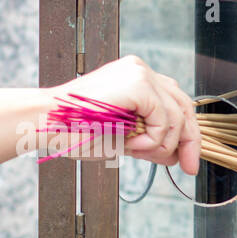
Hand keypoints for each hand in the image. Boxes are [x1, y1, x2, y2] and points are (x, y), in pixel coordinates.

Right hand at [55, 55, 200, 174]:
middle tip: (187, 167)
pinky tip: (131, 143)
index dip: (187, 132)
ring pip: (177, 117)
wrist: (48, 125)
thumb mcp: (124, 139)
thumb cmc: (77, 131)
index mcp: (136, 78)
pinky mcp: (138, 84)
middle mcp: (140, 70)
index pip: (176, 103)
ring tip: (137, 151)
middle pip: (184, 107)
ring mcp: (139, 73)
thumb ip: (152, 142)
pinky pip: (163, 120)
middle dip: (188, 141)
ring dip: (161, 144)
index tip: (188, 161)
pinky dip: (152, 139)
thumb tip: (177, 155)